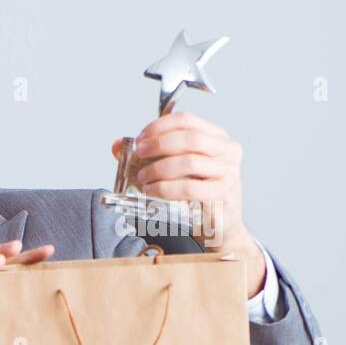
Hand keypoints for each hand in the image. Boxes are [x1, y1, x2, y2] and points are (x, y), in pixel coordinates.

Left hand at [112, 110, 264, 295]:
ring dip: (159, 169)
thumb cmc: (195, 193)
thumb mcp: (175, 169)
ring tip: (143, 178)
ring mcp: (228, 172)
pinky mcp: (223, 194)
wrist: (218, 224)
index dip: (159, 127)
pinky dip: (165, 188)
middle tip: (139, 154)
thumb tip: (117, 146)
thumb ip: (149, 155)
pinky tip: (151, 191)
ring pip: (189, 162)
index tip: (140, 139)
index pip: (186, 120)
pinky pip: (189, 188)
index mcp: (217, 137)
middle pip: (190, 138)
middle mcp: (227, 151)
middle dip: (158, 145)